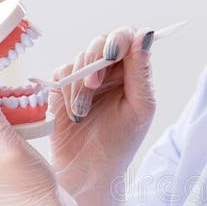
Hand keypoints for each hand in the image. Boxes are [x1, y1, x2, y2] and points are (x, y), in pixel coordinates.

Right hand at [48, 27, 155, 205]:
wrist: (86, 171)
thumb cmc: (119, 144)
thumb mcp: (138, 108)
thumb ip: (141, 72)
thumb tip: (145, 34)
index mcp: (134, 73)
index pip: (129, 38)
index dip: (120, 39)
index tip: (113, 53)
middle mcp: (111, 71)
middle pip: (102, 41)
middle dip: (96, 61)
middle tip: (94, 85)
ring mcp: (86, 77)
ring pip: (80, 57)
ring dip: (81, 84)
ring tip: (84, 113)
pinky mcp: (63, 86)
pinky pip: (61, 72)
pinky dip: (66, 92)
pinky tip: (73, 114)